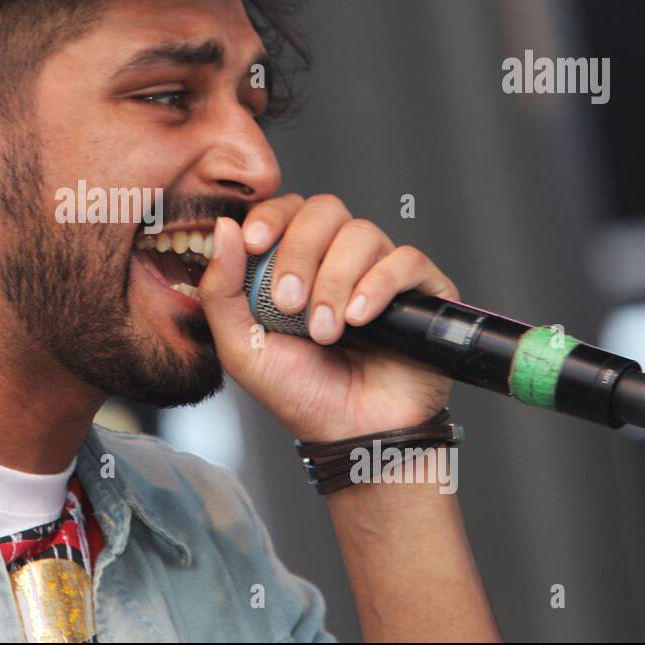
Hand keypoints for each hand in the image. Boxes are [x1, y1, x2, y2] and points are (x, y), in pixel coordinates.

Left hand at [198, 194, 457, 442]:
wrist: (351, 434)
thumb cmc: (299, 393)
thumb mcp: (241, 346)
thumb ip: (221, 289)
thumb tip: (224, 228)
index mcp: (297, 262)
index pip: (286, 209)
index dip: (270, 217)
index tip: (251, 242)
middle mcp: (340, 258)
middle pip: (324, 210)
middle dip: (299, 252)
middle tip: (288, 303)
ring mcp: (382, 270)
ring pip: (362, 233)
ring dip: (335, 281)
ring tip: (326, 331)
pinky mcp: (422, 290)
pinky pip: (405, 259)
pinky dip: (377, 286)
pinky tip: (359, 320)